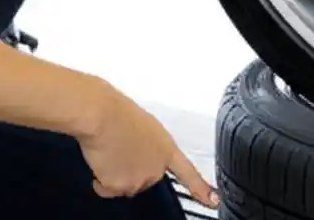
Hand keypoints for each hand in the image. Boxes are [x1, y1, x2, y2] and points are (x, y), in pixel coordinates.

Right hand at [78, 82, 219, 208]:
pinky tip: (101, 160)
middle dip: (131, 170)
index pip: (188, 173)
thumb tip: (138, 156)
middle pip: (144, 180)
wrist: (102, 116)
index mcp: (167, 149)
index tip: (214, 201)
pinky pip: (106, 189)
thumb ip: (150, 148)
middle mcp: (156, 168)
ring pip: (124, 186)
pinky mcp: (119, 187)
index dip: (201, 189)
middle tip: (120, 149)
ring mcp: (139, 180)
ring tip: (110, 150)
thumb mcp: (145, 127)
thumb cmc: (118, 113)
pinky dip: (100, 179)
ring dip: (114, 174)